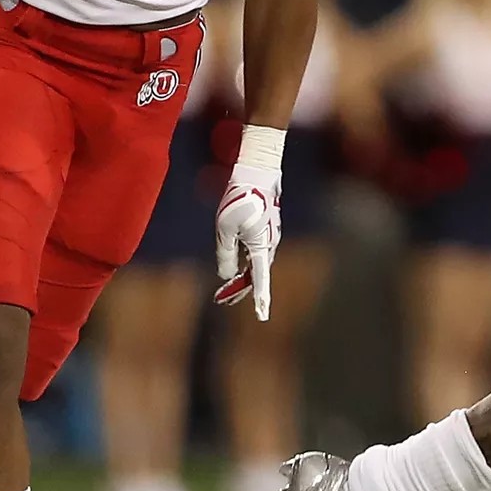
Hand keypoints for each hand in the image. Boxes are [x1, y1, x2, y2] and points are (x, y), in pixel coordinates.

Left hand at [214, 160, 283, 319]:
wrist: (257, 173)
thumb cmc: (240, 199)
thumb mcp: (224, 229)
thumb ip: (225, 254)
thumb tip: (226, 275)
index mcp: (261, 247)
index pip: (261, 280)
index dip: (261, 300)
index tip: (262, 317)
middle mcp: (269, 245)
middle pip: (256, 275)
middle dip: (241, 290)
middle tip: (222, 301)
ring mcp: (268, 237)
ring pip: (256, 265)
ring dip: (242, 278)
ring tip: (226, 290)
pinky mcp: (265, 229)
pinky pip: (255, 254)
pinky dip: (246, 264)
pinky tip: (237, 267)